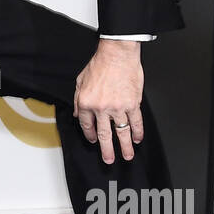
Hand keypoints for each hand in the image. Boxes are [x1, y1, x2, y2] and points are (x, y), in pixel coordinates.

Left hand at [72, 40, 144, 164]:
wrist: (117, 54)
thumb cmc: (100, 64)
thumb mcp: (80, 81)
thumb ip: (77, 99)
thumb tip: (76, 114)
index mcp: (86, 102)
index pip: (86, 125)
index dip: (90, 134)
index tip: (93, 140)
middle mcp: (101, 108)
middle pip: (104, 134)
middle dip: (106, 149)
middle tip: (109, 159)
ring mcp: (118, 107)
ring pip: (121, 131)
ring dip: (124, 146)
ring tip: (127, 156)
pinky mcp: (132, 103)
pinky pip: (136, 121)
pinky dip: (138, 131)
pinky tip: (137, 138)